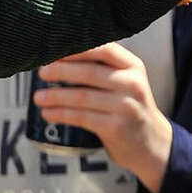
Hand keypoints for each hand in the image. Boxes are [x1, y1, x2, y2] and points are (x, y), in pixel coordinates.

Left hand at [33, 42, 173, 192]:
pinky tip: (49, 113)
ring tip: (38, 97)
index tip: (54, 49)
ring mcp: (126, 107)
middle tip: (41, 72)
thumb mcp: (125, 80)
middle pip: (89, 72)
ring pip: (82, 96)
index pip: (103, 49)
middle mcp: (131, 84)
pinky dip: (61, 114)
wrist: (153, 144)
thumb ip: (102, 66)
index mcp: (132, 66)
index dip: (76, 49)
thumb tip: (59, 55)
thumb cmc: (130, 107)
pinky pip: (82, 117)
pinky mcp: (117, 128)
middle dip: (60, 71)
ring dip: (55, 96)